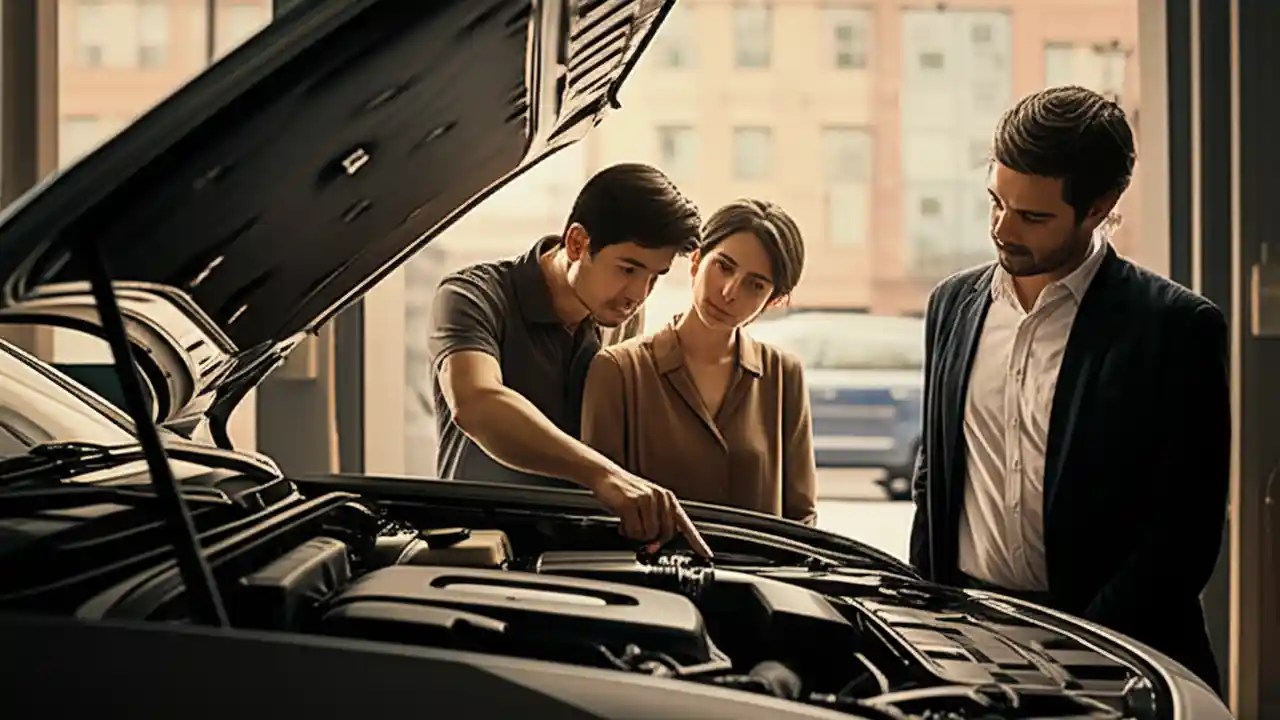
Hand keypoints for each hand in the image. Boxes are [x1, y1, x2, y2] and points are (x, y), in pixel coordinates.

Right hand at [588, 469, 712, 558]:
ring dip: (636, 533)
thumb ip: (655, 523)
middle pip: (666, 534)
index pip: (685, 523)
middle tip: (638, 528)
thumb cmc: (624, 492)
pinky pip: (634, 531)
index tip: (706, 554)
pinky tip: (622, 521)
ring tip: (629, 521)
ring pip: (649, 534)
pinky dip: (627, 531)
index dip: (696, 541)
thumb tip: (655, 545)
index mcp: (667, 498)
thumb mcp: (645, 505)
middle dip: (651, 538)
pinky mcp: (632, 503)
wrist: (606, 475)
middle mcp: (661, 497)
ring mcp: (647, 499)